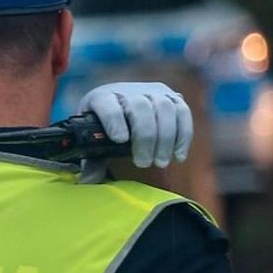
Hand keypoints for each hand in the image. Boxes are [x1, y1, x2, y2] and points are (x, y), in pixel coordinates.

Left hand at [77, 82, 192, 167]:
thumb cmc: (102, 129)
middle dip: (145, 137)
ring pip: (164, 108)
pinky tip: (179, 155)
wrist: (120, 106)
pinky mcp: (171, 97)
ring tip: (161, 162)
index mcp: (101, 98)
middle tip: (143, 163)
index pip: (107, 104)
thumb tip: (88, 181)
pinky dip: (183, 135)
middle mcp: (128, 90)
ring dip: (166, 138)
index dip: (114, 119)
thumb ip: (91, 161)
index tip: (119, 139)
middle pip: (140, 107)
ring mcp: (151, 91)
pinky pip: (182, 112)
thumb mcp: (93, 142)